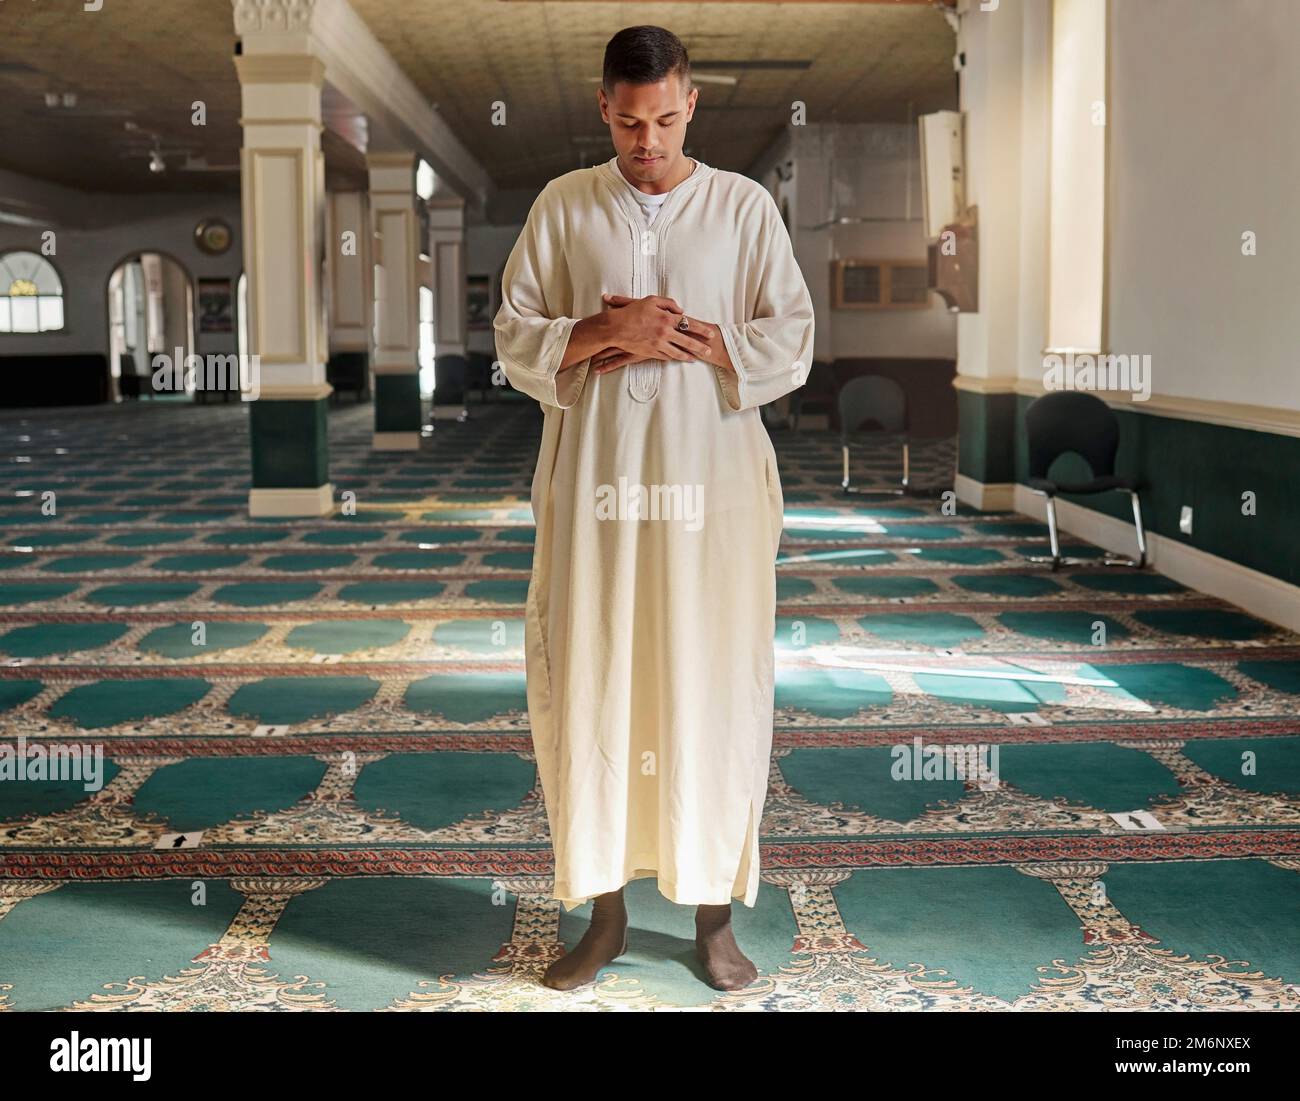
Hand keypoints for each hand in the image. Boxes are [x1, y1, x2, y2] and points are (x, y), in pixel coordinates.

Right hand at [593, 294, 712, 371]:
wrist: (616, 328)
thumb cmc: (632, 312)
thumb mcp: (651, 300)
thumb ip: (668, 303)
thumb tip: (681, 310)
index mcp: (667, 318)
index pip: (690, 324)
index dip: (701, 330)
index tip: (711, 334)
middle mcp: (665, 333)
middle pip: (688, 341)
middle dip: (700, 347)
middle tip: (709, 351)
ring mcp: (658, 344)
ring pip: (678, 352)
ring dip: (688, 356)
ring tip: (696, 358)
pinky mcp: (651, 352)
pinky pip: (665, 356)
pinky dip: (673, 357)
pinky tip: (678, 358)